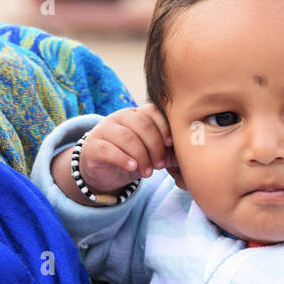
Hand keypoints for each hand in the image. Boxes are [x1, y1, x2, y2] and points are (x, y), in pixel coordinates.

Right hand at [51, 104, 175, 202]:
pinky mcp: (92, 146)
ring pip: (127, 137)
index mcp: (135, 114)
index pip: (152, 111)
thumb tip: (191, 153)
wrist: (103, 172)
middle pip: (142, 125)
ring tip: (147, 173)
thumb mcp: (151, 154)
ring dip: (141, 156)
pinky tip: (132, 167)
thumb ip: (168, 152)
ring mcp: (104, 130)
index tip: (171, 144)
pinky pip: (108, 149)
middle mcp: (119, 117)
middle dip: (155, 146)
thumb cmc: (130, 158)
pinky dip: (123, 158)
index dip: (164, 127)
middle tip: (160, 165)